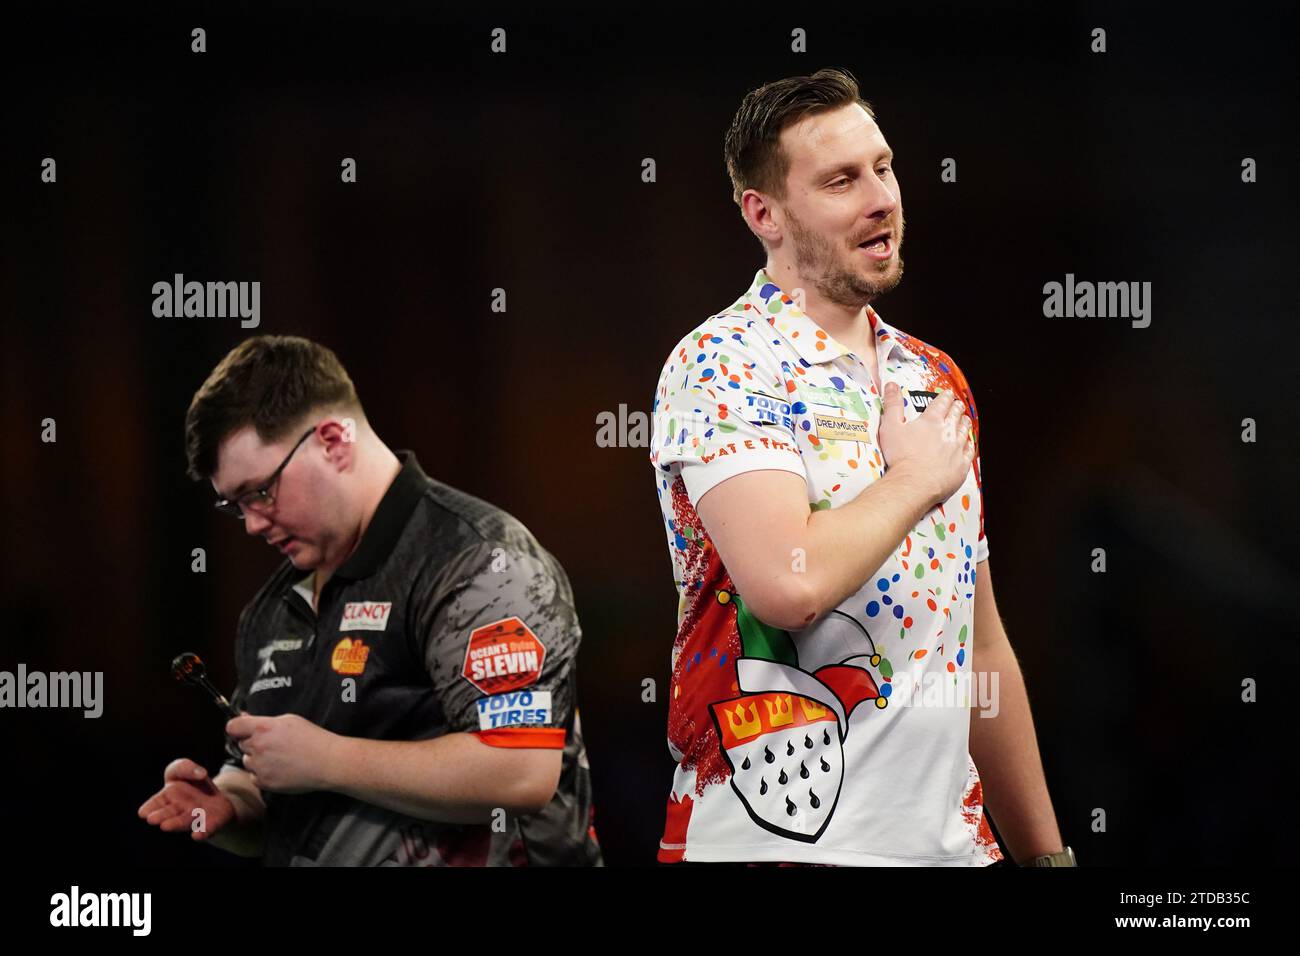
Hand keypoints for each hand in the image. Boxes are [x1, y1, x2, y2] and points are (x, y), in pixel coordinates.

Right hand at [137, 758, 237, 840]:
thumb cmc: (191, 783)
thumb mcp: (182, 769)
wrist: (216, 795)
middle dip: (161, 816)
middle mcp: (177, 811)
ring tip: (165, 826)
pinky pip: (207, 828)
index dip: (150, 808)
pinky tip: (197, 835)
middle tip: (153, 819)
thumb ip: (184, 767)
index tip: (144, 813)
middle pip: (168, 814)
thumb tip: (201, 773)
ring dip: (176, 824)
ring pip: (184, 821)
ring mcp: (194, 817)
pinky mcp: (212, 822)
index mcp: (166, 798)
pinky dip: (203, 832)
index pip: (155, 803)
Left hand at [226, 712, 340, 793]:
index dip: (238, 728)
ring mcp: (260, 766)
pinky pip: (254, 777)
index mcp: (262, 728)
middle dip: (253, 744)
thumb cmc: (312, 738)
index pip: (232, 727)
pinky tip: (280, 770)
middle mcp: (257, 746)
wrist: (327, 762)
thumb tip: (244, 718)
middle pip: (241, 744)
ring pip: (247, 761)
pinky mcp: (264, 782)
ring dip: (257, 760)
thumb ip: (264, 720)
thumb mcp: (289, 720)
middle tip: (273, 745)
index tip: (244, 731)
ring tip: (279, 759)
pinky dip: (263, 775)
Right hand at [877, 383, 974, 505]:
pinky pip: (969, 452)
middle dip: (957, 408)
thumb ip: (892, 404)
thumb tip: (891, 386)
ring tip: (965, 420)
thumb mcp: (890, 426)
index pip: (942, 403)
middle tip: (958, 405)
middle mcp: (948, 432)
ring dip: (965, 423)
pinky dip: (970, 445)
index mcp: (931, 421)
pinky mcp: (961, 465)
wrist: (913, 483)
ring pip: (965, 431)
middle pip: (956, 415)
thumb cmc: (901, 457)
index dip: (945, 397)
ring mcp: (956, 448)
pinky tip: (969, 444)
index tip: (948, 395)